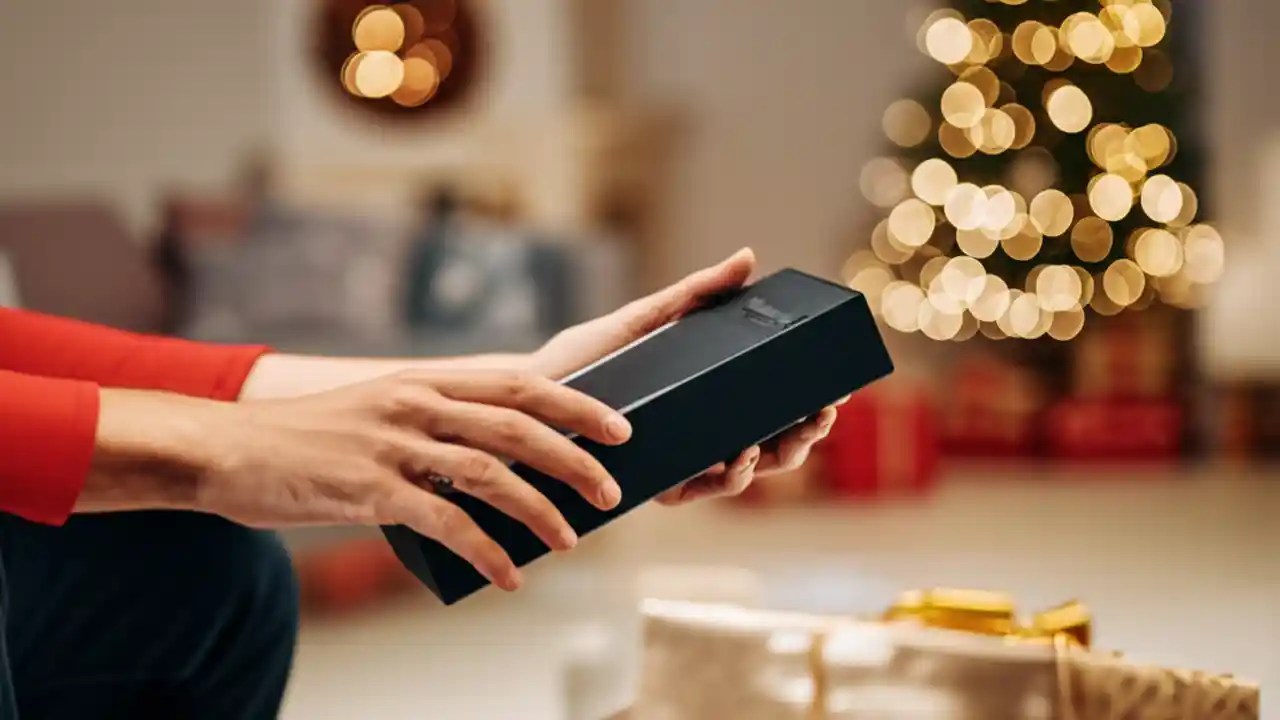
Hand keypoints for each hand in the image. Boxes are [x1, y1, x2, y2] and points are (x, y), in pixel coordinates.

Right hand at [87, 370, 633, 590]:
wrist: (228, 449)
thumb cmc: (310, 439)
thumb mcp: (378, 411)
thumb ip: (432, 426)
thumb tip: (492, 465)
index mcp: (423, 381)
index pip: (518, 384)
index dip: (576, 405)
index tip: (619, 429)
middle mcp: (415, 404)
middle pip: (518, 425)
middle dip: (574, 459)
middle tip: (612, 491)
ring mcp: (392, 445)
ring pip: (489, 473)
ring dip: (539, 510)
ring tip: (572, 540)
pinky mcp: (367, 490)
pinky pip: (443, 523)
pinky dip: (485, 551)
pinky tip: (508, 575)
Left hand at [530, 248, 841, 504]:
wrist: (527, 394)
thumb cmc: (584, 357)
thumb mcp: (645, 319)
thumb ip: (695, 293)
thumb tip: (748, 258)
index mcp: (707, 398)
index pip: (771, 408)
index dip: (808, 407)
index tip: (833, 393)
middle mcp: (699, 435)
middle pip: (771, 446)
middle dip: (803, 436)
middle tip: (819, 416)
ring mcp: (677, 462)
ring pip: (742, 473)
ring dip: (773, 459)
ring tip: (779, 438)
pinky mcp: (649, 483)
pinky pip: (696, 490)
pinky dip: (724, 477)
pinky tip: (736, 458)